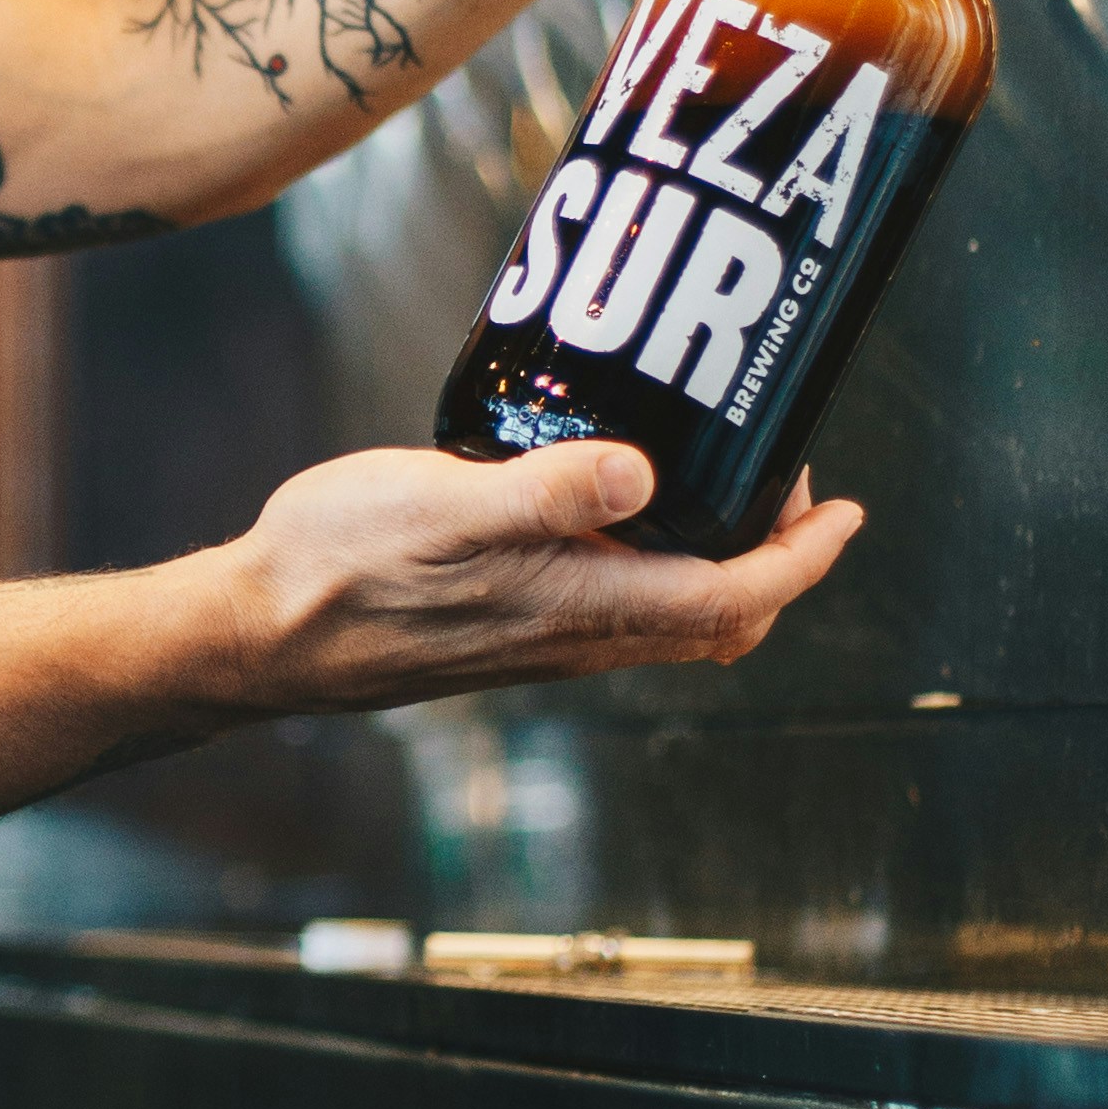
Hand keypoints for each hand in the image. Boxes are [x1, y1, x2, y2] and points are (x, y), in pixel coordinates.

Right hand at [220, 438, 857, 713]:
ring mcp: (545, 636)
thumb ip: (548, 490)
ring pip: (674, 616)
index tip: (846, 509)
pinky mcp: (510, 625)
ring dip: (722, 560)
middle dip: (777, 558)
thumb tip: (645, 472)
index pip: (736, 597)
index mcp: (581, 607)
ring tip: (723, 483)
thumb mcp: (443, 505)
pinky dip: (659, 562)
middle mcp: (578, 634)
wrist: (260, 634)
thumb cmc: (339, 567)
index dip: (805, 558)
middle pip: (722, 617)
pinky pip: (621, 606)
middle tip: (789, 484)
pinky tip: (622, 502)